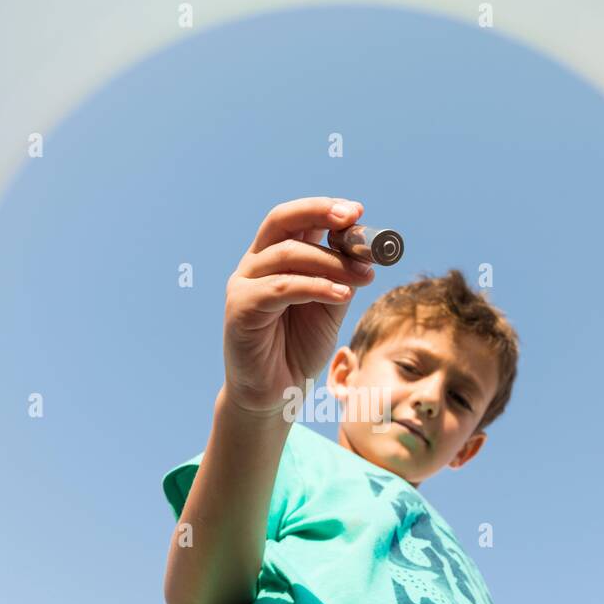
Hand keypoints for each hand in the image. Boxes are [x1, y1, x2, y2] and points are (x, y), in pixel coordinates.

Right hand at [222, 196, 373, 414]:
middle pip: (281, 221)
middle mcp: (255, 265)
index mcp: (275, 259)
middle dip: (319, 212)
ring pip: (287, 255)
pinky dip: (315, 286)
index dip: (324, 209)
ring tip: (363, 276)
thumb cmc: (298, 349)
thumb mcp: (329, 308)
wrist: (276, 395)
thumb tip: (364, 250)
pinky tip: (342, 294)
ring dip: (331, 262)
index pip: (295, 220)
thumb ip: (340, 278)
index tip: (358, 211)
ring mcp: (244, 285)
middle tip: (355, 219)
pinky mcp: (240, 308)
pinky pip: (281, 288)